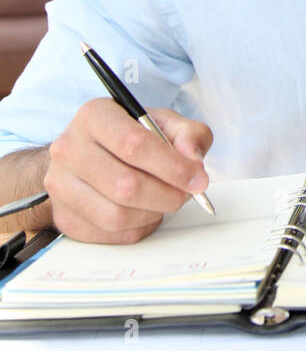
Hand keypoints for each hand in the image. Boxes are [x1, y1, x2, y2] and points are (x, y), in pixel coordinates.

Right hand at [43, 99, 213, 243]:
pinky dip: (137, 227)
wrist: (85, 156)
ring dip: (153, 213)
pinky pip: (110, 234)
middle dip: (167, 195)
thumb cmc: (127, 137)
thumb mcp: (162, 122)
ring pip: (117, 215)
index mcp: (95, 115)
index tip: (198, 180)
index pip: (134, 144)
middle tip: (186, 194)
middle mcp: (70, 149)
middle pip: (126, 185)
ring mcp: (61, 186)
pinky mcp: (64, 217)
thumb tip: (193, 162)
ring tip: (163, 200)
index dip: (172, 167)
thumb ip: (188, 134)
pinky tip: (144, 211)